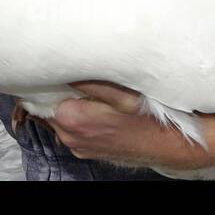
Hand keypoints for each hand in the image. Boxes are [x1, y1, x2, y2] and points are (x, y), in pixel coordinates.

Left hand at [39, 81, 214, 170]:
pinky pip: (73, 129)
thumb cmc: (152, 119)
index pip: (38, 96)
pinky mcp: (89, 150)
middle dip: (55, 90)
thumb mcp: (123, 92)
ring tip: (85, 89)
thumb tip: (63, 63)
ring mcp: (79, 147)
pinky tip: (94, 105)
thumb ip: (90, 80)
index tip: (50, 65)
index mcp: (73, 120)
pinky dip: (77, 116)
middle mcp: (70, 137)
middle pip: (47, 107)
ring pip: (59, 118)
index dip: (43, 79)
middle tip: (69, 71)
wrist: (176, 146)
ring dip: (67, 103)